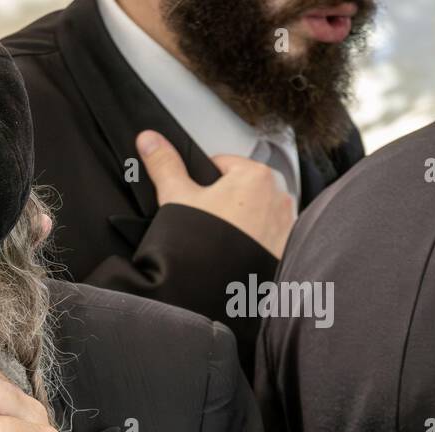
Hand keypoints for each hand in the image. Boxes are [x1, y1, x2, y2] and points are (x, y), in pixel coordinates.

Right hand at [137, 130, 296, 257]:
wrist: (212, 290)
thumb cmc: (202, 244)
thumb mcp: (176, 197)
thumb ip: (164, 165)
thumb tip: (149, 139)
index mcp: (254, 176)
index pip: (223, 165)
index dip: (201, 182)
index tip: (194, 201)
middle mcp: (277, 197)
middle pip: (241, 190)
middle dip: (223, 203)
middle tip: (203, 223)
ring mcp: (284, 225)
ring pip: (255, 214)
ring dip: (240, 223)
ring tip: (218, 241)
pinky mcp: (284, 250)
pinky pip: (266, 238)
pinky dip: (252, 243)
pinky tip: (232, 254)